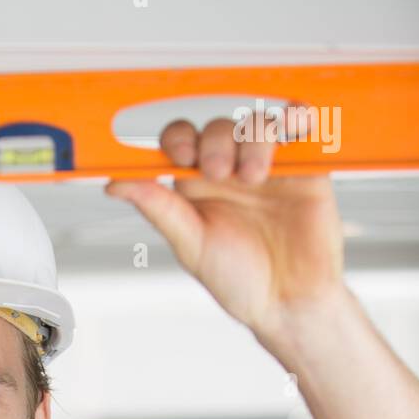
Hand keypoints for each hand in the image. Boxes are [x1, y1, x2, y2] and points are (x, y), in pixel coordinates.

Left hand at [104, 108, 344, 340]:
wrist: (290, 302)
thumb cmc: (240, 281)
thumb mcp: (192, 246)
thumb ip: (158, 209)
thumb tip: (113, 184)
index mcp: (197, 188)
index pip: (180, 142)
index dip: (178, 139)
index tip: (182, 156)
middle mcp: (230, 171)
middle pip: (216, 127)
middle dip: (215, 144)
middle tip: (220, 174)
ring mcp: (267, 165)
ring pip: (255, 123)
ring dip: (252, 139)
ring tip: (254, 177)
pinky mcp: (304, 165)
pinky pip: (300, 124)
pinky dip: (295, 116)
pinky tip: (291, 128)